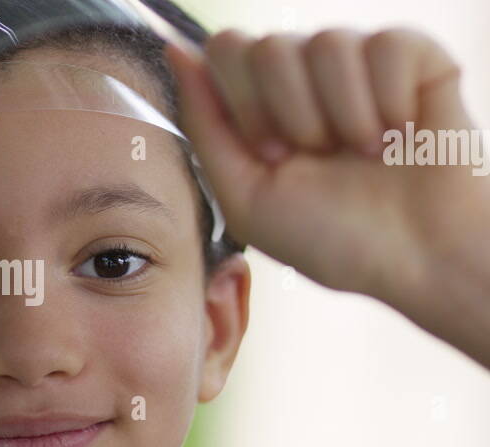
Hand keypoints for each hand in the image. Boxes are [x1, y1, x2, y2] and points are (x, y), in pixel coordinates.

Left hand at [167, 28, 489, 367]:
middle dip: (286, 113)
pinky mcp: (413, 57)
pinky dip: (389, 99)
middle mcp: (306, 77)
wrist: (417, 259)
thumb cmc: (333, 238)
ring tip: (362, 155)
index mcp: (261, 106)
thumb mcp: (246, 197)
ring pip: (325, 41)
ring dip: (340, 114)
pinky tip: (398, 132)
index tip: (270, 152)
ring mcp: (358, 63)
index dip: (242, 101)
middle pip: (265, 45)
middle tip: (313, 156)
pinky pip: (384, 43)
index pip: (226, 50)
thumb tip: (175, 52)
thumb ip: (205, 125)